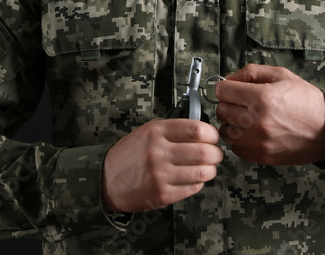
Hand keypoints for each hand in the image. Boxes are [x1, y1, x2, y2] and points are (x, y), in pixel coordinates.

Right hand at [102, 119, 222, 212]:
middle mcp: (158, 152)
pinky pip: (193, 188)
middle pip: (204, 152)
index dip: (212, 134)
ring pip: (202, 172)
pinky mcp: (162, 194)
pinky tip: (192, 178)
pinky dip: (198, 183)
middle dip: (216, 154)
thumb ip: (174, 130)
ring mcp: (160, 175)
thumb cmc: (130, 154)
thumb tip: (204, 132)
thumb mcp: (148, 132)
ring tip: (207, 167)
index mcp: (156, 132)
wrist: (107, 180)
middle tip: (215, 154)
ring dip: (210, 170)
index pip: (196, 129)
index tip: (214, 137)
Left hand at [214, 64, 324, 165]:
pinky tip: (252, 132)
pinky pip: (235, 148)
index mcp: (262, 98)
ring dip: (232, 123)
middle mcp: (257, 121)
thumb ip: (252, 72)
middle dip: (229, 103)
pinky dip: (240, 139)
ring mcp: (258, 142)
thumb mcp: (282, 75)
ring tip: (247, 118)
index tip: (232, 89)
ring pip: (225, 130)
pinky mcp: (261, 156)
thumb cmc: (307, 101)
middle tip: (242, 102)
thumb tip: (229, 79)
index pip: (223, 91)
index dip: (226, 87)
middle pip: (221, 110)